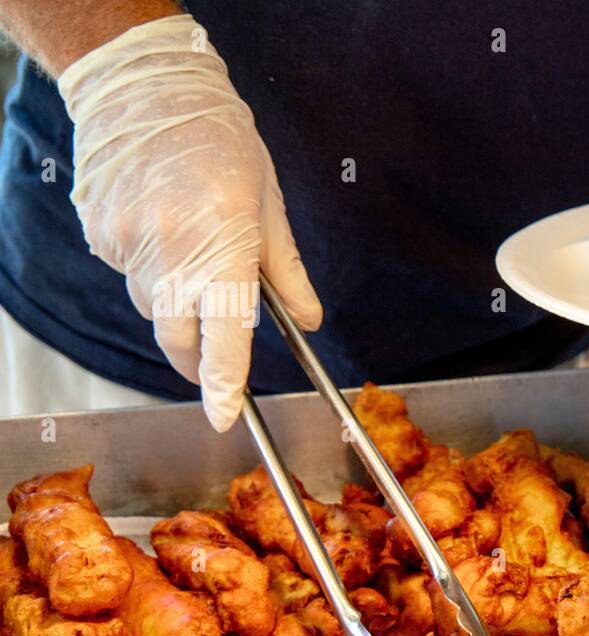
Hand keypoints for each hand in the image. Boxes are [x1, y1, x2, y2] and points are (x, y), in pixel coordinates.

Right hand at [57, 14, 320, 430]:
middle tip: (214, 358)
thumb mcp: (269, 206)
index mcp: (222, 246)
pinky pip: (130, 276)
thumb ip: (286, 273)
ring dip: (176, 303)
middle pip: (178, 338)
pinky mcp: (101, 235)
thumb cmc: (220, 142)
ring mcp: (129, 244)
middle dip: (197, 358)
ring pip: (152, 308)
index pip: (226, 335)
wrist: (147, 88)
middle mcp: (171, 252)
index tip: (226, 417)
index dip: (225, 384)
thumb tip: (310, 323)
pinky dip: (151, 270)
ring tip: (193, 253)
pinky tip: (163, 230)